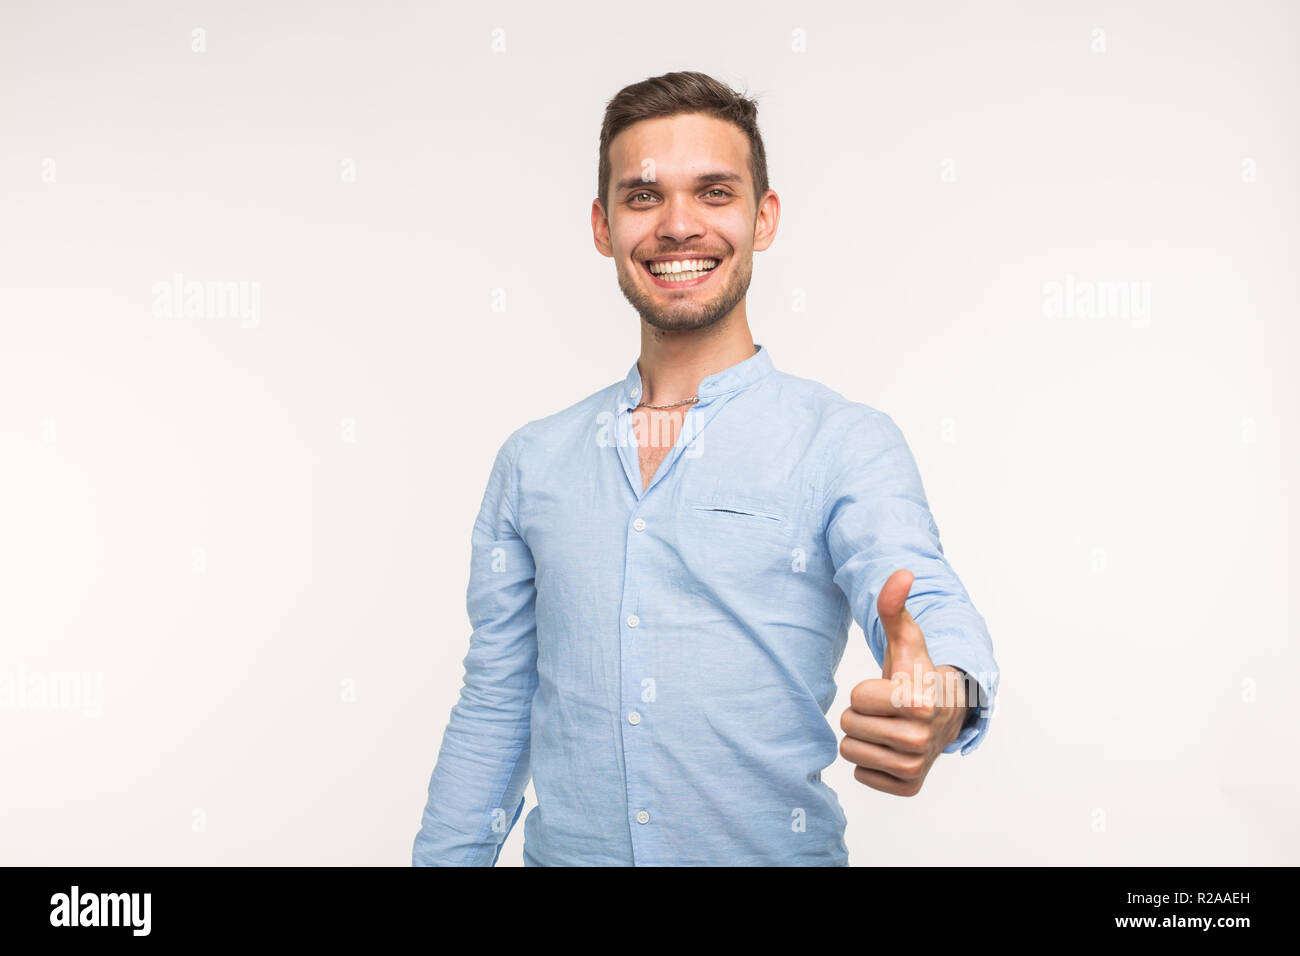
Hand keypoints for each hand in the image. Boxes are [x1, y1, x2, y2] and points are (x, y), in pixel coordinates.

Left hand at [839, 569, 970, 795]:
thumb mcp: (906, 640)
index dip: (866, 689)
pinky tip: (891, 748)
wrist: (945, 714)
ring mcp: (915, 768)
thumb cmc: (917, 674)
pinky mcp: (908, 788)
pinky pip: (861, 775)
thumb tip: (901, 572)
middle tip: (887, 709)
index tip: (890, 687)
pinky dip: (872, 763)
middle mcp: (920, 740)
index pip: (856, 697)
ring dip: (864, 737)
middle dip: (862, 713)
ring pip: (850, 751)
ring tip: (889, 726)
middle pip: (848, 725)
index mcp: (919, 703)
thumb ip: (895, 608)